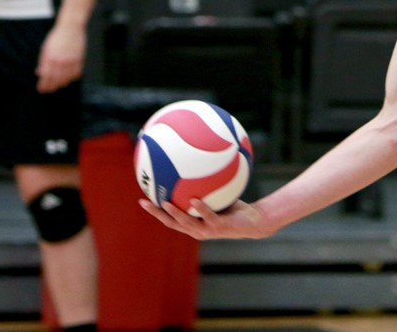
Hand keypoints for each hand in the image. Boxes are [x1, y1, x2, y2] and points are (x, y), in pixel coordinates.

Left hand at [36, 23, 84, 92]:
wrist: (71, 27)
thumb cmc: (57, 36)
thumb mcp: (46, 48)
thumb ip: (43, 61)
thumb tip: (40, 72)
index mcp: (50, 58)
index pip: (46, 76)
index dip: (44, 84)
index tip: (41, 89)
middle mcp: (61, 61)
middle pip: (56, 79)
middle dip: (51, 86)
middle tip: (49, 91)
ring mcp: (71, 61)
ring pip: (66, 78)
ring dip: (62, 83)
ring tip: (58, 86)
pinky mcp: (79, 59)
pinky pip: (76, 72)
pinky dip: (73, 78)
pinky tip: (69, 79)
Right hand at [139, 198, 272, 239]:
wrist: (254, 222)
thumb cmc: (234, 209)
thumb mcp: (218, 196)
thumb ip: (206, 186)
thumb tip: (198, 165)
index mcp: (193, 224)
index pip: (169, 219)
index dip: (156, 211)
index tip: (142, 200)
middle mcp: (197, 230)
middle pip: (171, 223)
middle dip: (157, 213)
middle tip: (145, 202)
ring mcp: (208, 230)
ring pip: (187, 223)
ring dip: (175, 213)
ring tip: (166, 203)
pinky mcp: (220, 227)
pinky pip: (209, 216)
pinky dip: (201, 208)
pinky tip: (195, 199)